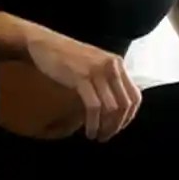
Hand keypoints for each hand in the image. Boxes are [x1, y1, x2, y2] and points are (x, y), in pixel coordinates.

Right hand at [25, 28, 140, 140]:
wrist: (43, 43)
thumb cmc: (66, 56)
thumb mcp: (94, 63)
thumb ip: (107, 79)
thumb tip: (115, 106)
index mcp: (117, 63)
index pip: (135, 96)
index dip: (129, 117)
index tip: (119, 127)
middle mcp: (112, 66)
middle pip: (125, 105)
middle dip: (117, 126)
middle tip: (106, 136)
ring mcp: (97, 72)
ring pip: (111, 108)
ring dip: (105, 128)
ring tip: (96, 136)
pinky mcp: (82, 78)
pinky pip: (94, 107)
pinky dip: (93, 123)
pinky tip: (88, 130)